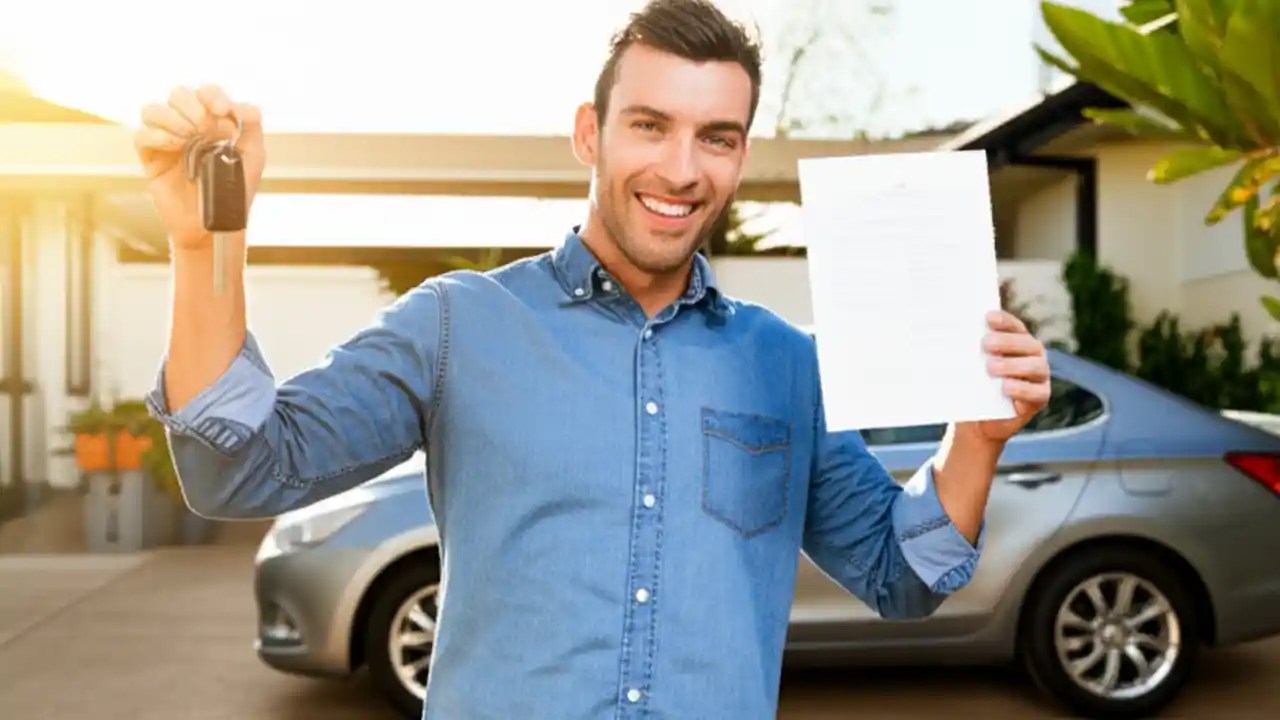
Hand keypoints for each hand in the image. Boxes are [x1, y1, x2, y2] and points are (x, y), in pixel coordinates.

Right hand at [134, 84, 264, 249]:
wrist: (215, 223)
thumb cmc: (234, 190)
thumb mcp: (253, 157)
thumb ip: (251, 128)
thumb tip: (245, 107)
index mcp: (212, 121)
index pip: (206, 93)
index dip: (211, 95)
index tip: (221, 110)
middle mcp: (187, 125)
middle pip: (178, 94)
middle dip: (191, 105)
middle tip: (205, 128)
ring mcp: (167, 140)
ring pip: (153, 109)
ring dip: (172, 117)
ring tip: (189, 137)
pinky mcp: (151, 157)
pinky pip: (142, 135)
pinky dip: (158, 134)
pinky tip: (175, 145)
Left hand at [961, 309, 1051, 443]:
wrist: (980, 420)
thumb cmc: (977, 386)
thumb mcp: (972, 367)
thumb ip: (972, 351)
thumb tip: (955, 335)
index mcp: (1018, 341)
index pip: (1015, 326)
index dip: (1004, 321)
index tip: (987, 317)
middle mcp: (1033, 355)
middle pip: (1027, 343)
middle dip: (1007, 342)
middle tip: (985, 344)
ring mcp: (1040, 376)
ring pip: (1035, 366)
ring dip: (1013, 365)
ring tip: (991, 368)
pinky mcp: (1041, 397)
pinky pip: (1037, 392)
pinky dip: (1022, 389)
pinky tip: (1006, 387)